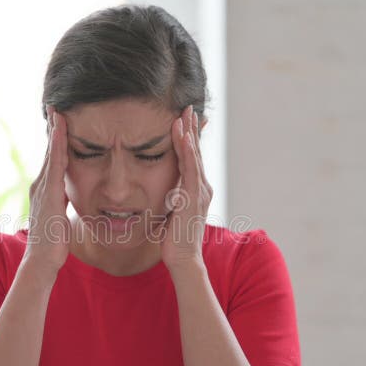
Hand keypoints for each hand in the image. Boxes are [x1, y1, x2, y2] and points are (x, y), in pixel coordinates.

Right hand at [22, 106, 70, 272]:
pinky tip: (62, 131)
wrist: (42, 261)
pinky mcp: (49, 193)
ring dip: (55, 132)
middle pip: (49, 151)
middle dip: (53, 129)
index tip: (59, 122)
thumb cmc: (53, 245)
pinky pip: (56, 164)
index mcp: (44, 190)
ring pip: (51, 154)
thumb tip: (67, 198)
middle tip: (55, 107)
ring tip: (58, 112)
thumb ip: (61, 205)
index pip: (51, 160)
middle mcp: (40, 185)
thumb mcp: (59, 219)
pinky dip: (58, 146)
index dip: (55, 141)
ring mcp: (43, 188)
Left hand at [160, 105, 212, 270]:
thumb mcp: (171, 213)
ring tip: (185, 113)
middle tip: (188, 106)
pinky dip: (187, 151)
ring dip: (189, 133)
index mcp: (195, 189)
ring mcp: (199, 191)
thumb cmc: (175, 240)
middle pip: (196, 151)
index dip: (189, 137)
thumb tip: (164, 193)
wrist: (183, 259)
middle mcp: (201, 187)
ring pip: (194, 156)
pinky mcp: (193, 197)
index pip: (192, 158)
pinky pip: (190, 169)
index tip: (184, 119)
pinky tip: (183, 136)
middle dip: (192, 128)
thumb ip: (170, 200)